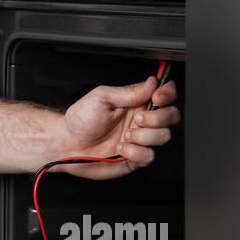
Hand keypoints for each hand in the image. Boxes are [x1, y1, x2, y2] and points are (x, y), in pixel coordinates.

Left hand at [49, 76, 180, 179]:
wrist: (67, 144)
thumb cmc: (81, 120)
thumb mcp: (102, 97)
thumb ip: (129, 92)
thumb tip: (151, 82)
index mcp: (136, 102)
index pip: (165, 94)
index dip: (168, 94)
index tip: (157, 97)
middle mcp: (142, 120)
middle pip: (172, 116)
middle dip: (158, 117)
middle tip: (137, 118)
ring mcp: (141, 139)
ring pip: (164, 136)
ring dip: (144, 136)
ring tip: (124, 135)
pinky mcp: (136, 157)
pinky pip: (150, 156)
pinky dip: (135, 152)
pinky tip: (120, 147)